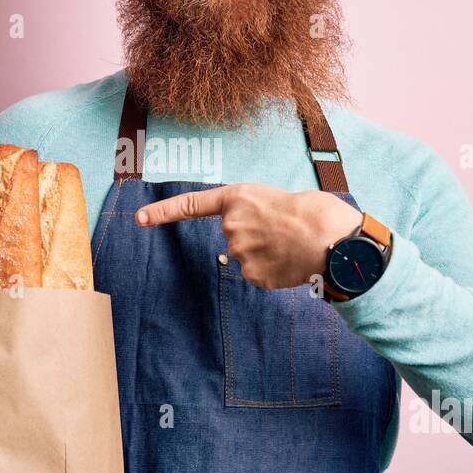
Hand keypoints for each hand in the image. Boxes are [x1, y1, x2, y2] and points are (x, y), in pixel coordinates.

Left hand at [135, 183, 361, 289]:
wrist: (332, 239)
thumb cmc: (312, 212)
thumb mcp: (275, 199)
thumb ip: (253, 215)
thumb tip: (253, 241)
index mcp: (237, 198)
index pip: (189, 205)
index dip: (162, 212)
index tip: (139, 218)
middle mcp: (230, 225)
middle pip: (233, 237)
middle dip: (255, 236)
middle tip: (283, 230)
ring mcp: (239, 252)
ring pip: (247, 257)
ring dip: (266, 254)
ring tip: (291, 245)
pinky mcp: (252, 275)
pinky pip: (257, 274)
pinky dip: (273, 271)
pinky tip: (290, 262)